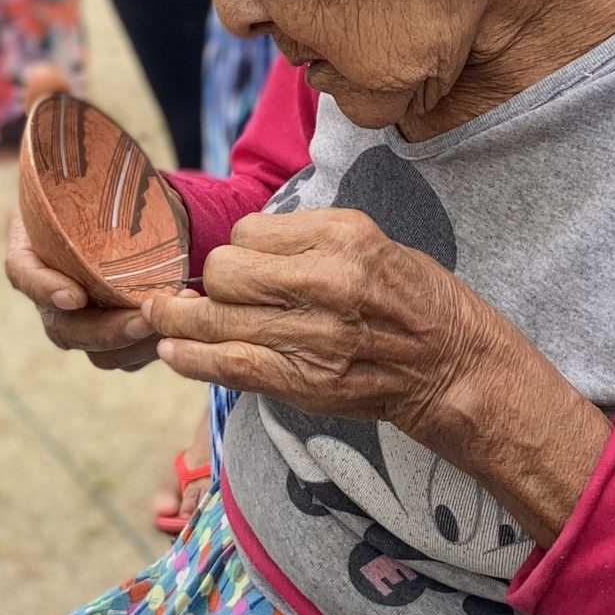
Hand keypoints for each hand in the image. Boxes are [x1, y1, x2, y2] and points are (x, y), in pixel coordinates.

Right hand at [3, 64, 162, 371]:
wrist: (123, 211)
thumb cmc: (90, 178)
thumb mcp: (76, 140)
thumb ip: (55, 108)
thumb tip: (44, 74)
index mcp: (29, 243)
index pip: (22, 272)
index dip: (40, 286)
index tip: (72, 294)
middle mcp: (49, 286)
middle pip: (60, 325)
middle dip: (99, 329)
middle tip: (142, 318)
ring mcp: (78, 315)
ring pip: (93, 347)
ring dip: (126, 346)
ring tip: (166, 328)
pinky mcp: (108, 332)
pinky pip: (120, 355)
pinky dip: (142, 352)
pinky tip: (174, 338)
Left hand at [137, 207, 490, 434]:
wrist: (457, 368)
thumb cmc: (417, 301)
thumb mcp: (374, 242)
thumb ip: (309, 240)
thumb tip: (242, 244)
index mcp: (345, 237)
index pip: (251, 231)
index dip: (239, 246)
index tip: (245, 261)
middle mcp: (329, 282)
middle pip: (225, 272)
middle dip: (209, 281)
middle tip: (204, 291)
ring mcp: (316, 336)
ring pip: (217, 319)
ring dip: (177, 318)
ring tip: (156, 314)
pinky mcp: (308, 383)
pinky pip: (231, 366)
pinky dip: (193, 359)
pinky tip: (172, 351)